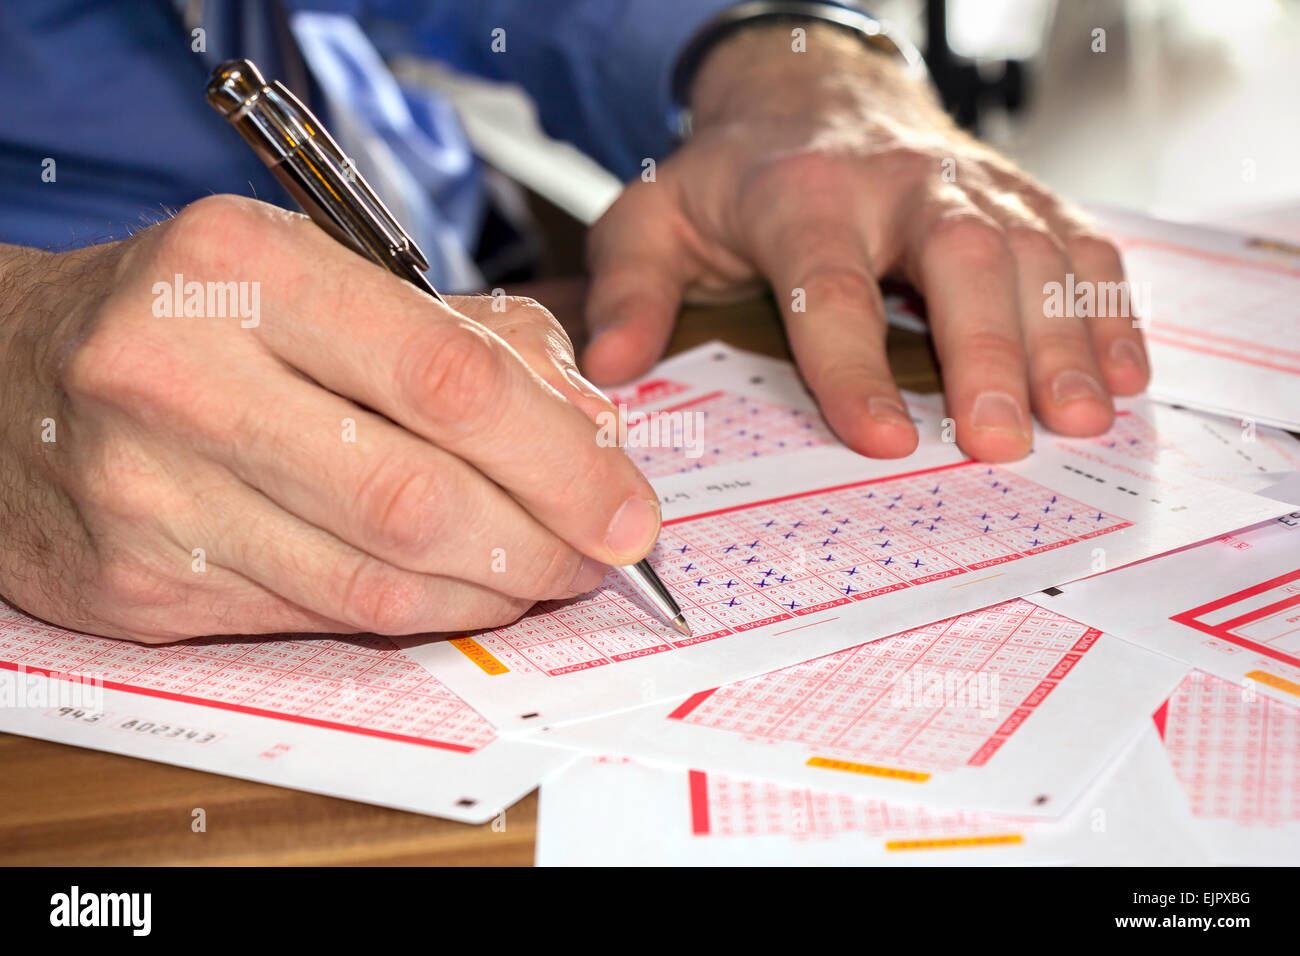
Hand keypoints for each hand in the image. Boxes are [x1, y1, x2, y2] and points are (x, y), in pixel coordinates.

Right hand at [0, 195, 658, 642]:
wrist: (6, 384)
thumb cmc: (190, 318)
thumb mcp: (320, 277)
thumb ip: (464, 338)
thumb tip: (587, 428)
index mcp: (245, 266)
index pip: (449, 379)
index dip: (562, 458)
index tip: (628, 505)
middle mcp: (184, 376)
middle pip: (421, 494)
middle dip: (545, 539)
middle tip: (602, 552)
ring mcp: (154, 493)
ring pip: (377, 575)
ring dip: (492, 587)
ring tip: (546, 571)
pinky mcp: (143, 589)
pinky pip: (323, 616)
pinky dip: (417, 609)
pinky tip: (459, 588)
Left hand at [582, 23, 1148, 461]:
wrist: (811, 92)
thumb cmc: (735, 177)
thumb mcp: (655, 219)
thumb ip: (629, 290)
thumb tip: (610, 372)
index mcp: (801, 194)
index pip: (829, 284)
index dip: (855, 366)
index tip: (885, 442)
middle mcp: (898, 183)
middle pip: (960, 258)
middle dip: (987, 353)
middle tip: (1000, 442)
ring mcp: (969, 184)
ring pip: (1035, 250)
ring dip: (1064, 337)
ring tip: (1079, 419)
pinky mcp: (1017, 195)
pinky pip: (1078, 242)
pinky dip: (1108, 306)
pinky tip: (1123, 373)